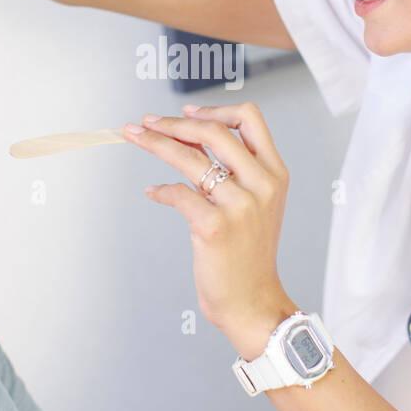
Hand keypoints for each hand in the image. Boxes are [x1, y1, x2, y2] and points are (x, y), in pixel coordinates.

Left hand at [123, 102, 292, 340]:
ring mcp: (240, 206)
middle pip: (214, 131)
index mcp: (274, 174)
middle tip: (147, 122)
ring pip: (190, 158)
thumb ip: (230, 170)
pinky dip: (161, 190)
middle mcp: (262, 185)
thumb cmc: (248, 254)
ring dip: (156, 143)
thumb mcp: (253, 204)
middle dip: (174, 123)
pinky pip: (178, 193)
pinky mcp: (215, 227)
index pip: (250, 119)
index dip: (214, 108)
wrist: (252, 301)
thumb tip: (188, 136)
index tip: (187, 110)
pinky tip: (153, 192)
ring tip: (135, 137)